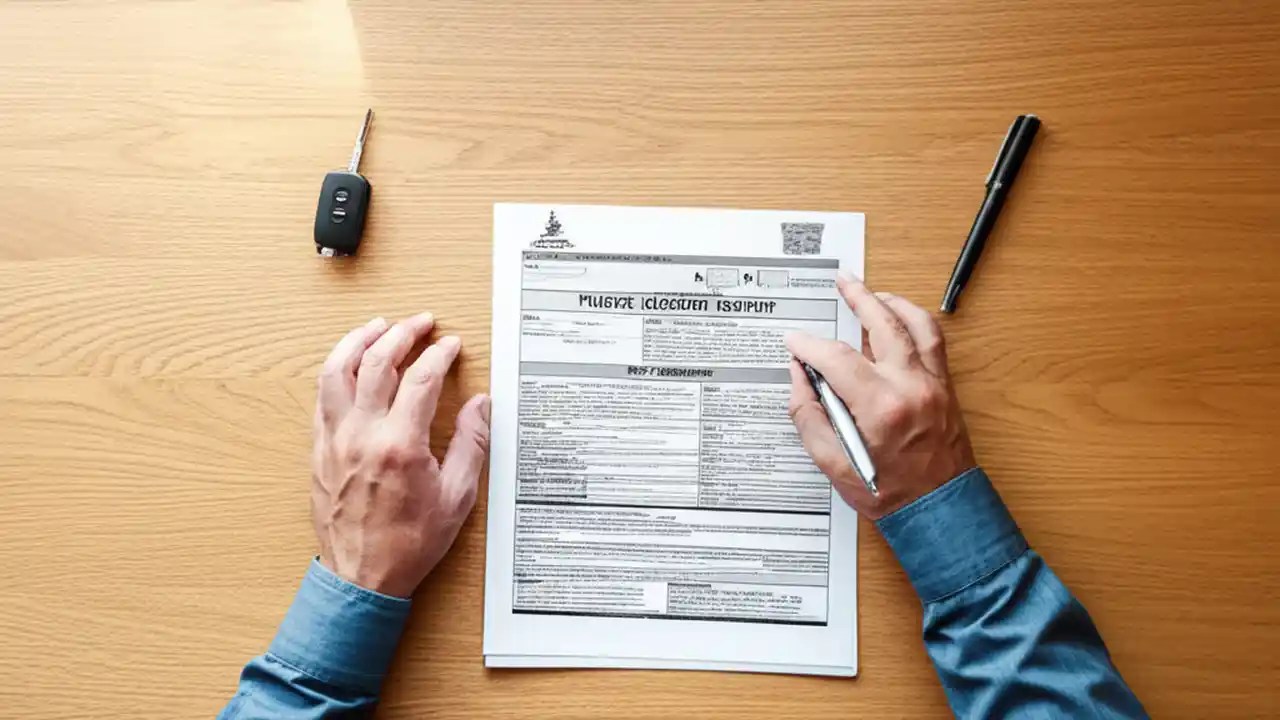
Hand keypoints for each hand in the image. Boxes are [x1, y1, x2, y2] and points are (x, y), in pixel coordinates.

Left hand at [311, 313, 489, 597]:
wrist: (361, 578)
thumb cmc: (409, 544)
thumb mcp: (457, 497)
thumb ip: (471, 445)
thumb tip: (480, 406)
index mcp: (400, 445)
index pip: (420, 378)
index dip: (438, 354)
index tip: (450, 345)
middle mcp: (362, 436)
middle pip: (376, 362)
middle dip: (401, 333)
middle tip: (420, 323)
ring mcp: (334, 440)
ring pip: (336, 370)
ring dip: (357, 341)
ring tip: (377, 327)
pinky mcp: (318, 451)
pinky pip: (322, 397)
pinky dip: (336, 371)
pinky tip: (349, 365)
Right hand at [785, 275, 975, 519]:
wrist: (938, 510)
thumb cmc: (888, 493)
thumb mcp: (832, 464)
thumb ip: (809, 417)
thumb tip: (800, 379)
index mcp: (880, 407)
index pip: (836, 358)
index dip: (809, 346)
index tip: (795, 342)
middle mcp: (911, 387)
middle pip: (882, 324)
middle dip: (858, 298)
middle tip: (842, 283)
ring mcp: (933, 384)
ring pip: (916, 325)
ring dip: (893, 304)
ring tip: (873, 294)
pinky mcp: (946, 388)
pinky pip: (934, 342)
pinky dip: (917, 323)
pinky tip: (901, 319)